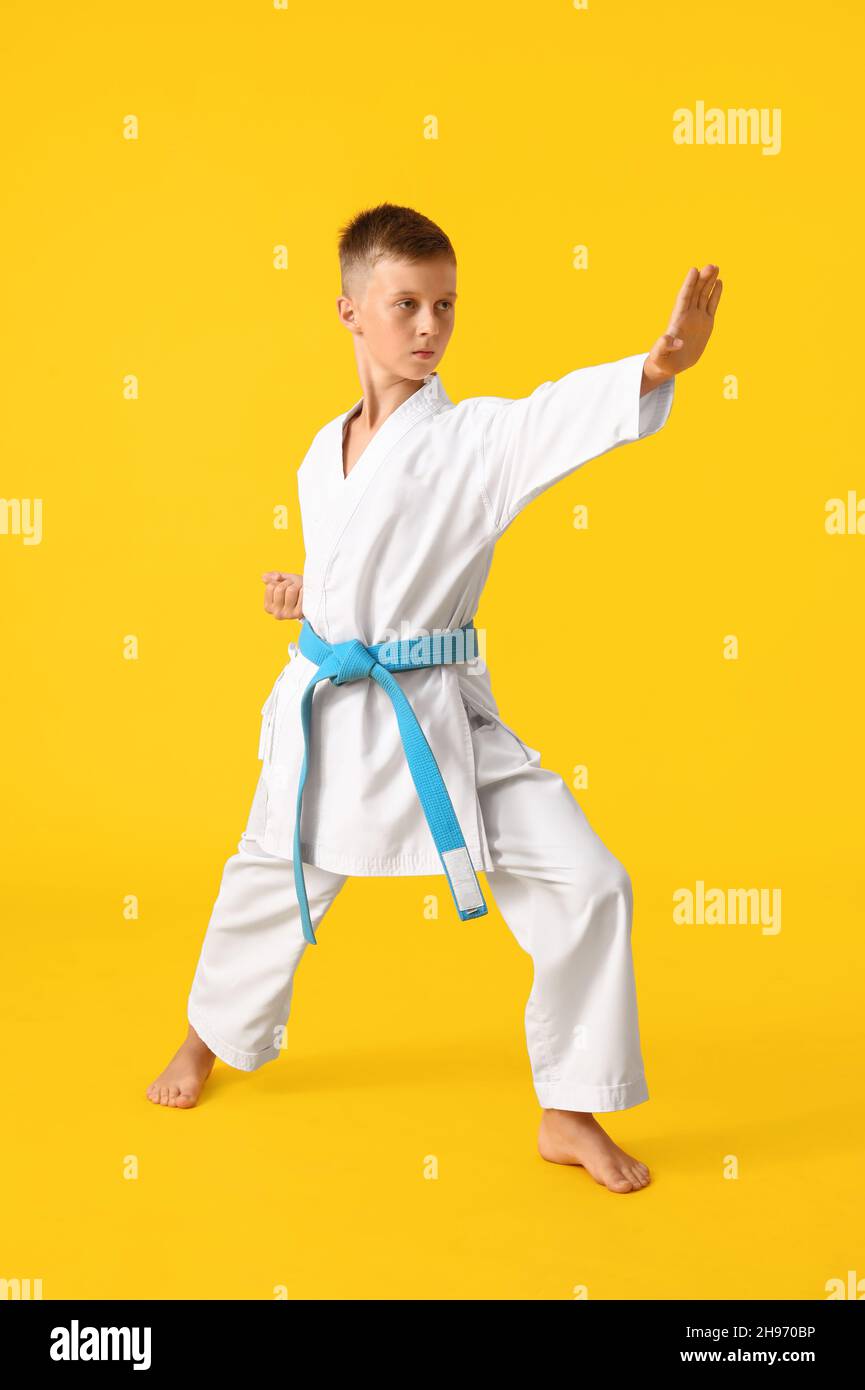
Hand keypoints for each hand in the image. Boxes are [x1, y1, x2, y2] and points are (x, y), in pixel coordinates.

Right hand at [262, 570, 303, 620]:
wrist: (311, 596)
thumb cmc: (296, 588)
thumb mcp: (282, 580)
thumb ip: (272, 577)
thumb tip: (264, 577)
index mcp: (268, 607)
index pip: (270, 586)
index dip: (279, 582)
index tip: (284, 586)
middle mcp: (276, 613)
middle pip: (280, 589)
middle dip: (288, 583)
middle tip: (294, 588)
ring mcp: (288, 615)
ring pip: (290, 590)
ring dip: (296, 586)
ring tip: (299, 591)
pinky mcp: (300, 613)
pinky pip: (301, 594)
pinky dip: (304, 589)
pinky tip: (305, 594)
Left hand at [642, 264, 722, 387]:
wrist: (670, 365)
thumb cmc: (662, 359)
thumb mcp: (660, 354)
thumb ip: (665, 346)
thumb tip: (677, 343)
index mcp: (677, 319)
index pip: (684, 298)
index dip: (688, 284)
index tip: (694, 270)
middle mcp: (687, 315)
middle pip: (695, 292)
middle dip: (702, 279)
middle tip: (711, 265)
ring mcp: (697, 318)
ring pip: (704, 295)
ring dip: (709, 282)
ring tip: (716, 267)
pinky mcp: (705, 324)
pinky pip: (711, 306)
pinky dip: (715, 294)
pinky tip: (719, 282)